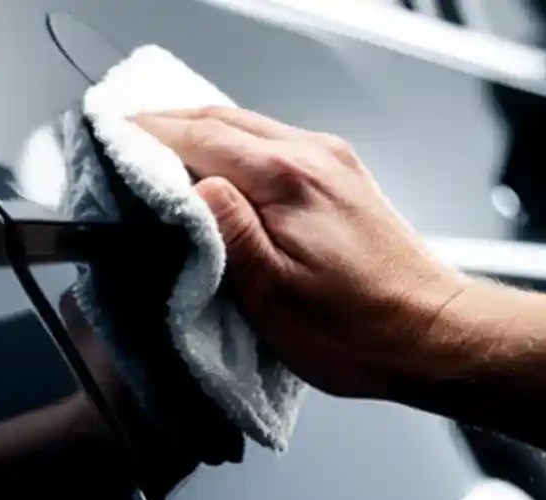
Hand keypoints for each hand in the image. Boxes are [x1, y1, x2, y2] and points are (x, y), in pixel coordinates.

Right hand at [131, 107, 501, 397]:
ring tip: (162, 151)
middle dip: (170, 123)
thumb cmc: (357, 330)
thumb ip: (227, 233)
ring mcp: (333, 162)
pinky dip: (236, 145)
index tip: (113, 137)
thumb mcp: (273, 296)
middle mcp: (314, 156)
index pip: (201, 137)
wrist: (432, 334)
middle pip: (224, 119)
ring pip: (250, 127)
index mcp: (288, 180)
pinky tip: (220, 169)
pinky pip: (276, 143)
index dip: (150, 134)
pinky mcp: (344, 177)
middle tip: (127, 137)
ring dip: (202, 132)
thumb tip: (190, 187)